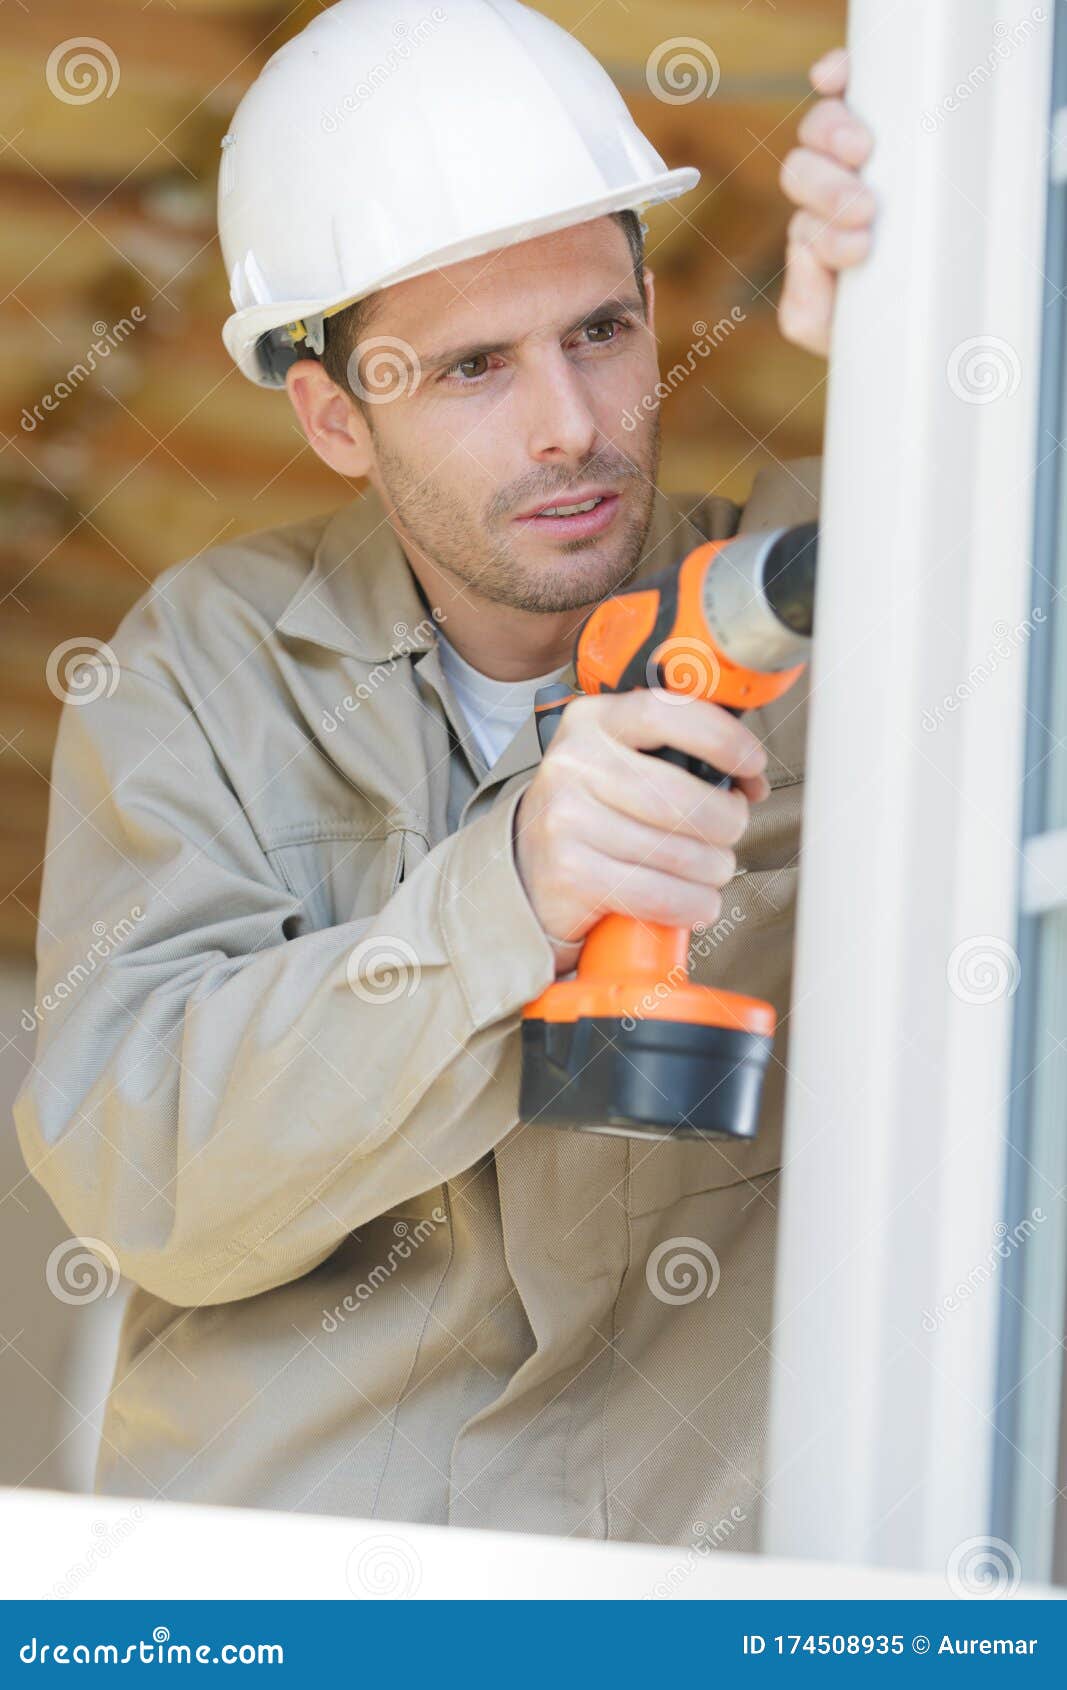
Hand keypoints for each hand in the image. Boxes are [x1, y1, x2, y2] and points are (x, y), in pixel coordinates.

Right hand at [513, 689, 770, 975]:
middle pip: (683, 797)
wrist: (528, 870)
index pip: (663, 713)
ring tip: (708, 870)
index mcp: (591, 723)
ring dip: (713, 871)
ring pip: (680, 853)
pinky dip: (692, 904)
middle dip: (727, 822)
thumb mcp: (621, 760)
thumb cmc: (593, 813)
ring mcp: (567, 820)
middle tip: (728, 831)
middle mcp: (573, 765)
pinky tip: (694, 900)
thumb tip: (749, 778)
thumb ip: (678, 751)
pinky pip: (660, 894)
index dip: (721, 738)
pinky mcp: (571, 874)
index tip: (752, 763)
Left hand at [778, 47, 875, 356]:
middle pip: (802, 172)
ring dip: (832, 135)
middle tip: (863, 208)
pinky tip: (833, 77)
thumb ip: (805, 308)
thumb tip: (806, 253)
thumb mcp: (833, 329)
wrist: (922, 307)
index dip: (824, 232)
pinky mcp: (876, 112)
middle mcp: (824, 191)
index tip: (859, 248)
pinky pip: (840, 82)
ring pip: (819, 129)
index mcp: (816, 236)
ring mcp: (847, 152)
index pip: (804, 224)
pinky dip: (834, 73)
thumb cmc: (882, 311)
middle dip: (829, 191)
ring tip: (862, 150)